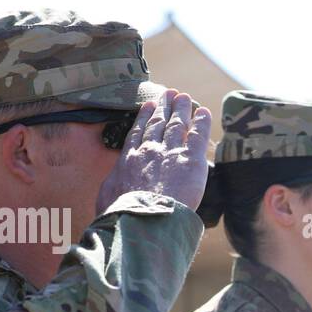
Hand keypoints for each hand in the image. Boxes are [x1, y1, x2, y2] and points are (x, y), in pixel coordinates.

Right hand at [95, 89, 212, 214]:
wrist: (143, 217)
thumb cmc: (123, 213)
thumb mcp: (107, 197)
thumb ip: (112, 188)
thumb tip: (111, 189)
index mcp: (130, 159)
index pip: (138, 133)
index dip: (144, 117)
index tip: (149, 105)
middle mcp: (150, 151)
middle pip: (158, 123)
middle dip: (164, 107)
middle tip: (169, 93)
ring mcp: (170, 153)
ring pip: (176, 125)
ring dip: (181, 109)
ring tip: (184, 97)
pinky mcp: (191, 159)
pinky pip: (198, 135)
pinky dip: (201, 122)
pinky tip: (204, 113)